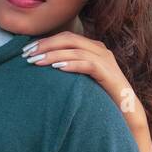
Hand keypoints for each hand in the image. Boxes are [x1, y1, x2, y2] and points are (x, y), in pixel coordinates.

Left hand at [24, 32, 148, 134]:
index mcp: (92, 48)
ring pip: (76, 50)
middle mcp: (100, 49)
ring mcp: (106, 60)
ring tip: (37, 62)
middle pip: (69, 39)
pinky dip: (72, 64)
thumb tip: (41, 68)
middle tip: (27, 54)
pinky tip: (57, 68)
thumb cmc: (99, 98)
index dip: (45, 41)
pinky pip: (88, 64)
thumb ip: (67, 69)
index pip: (65, 37)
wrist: (125, 114)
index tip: (26, 50)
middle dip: (46, 45)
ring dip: (54, 54)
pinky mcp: (109, 74)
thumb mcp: (80, 80)